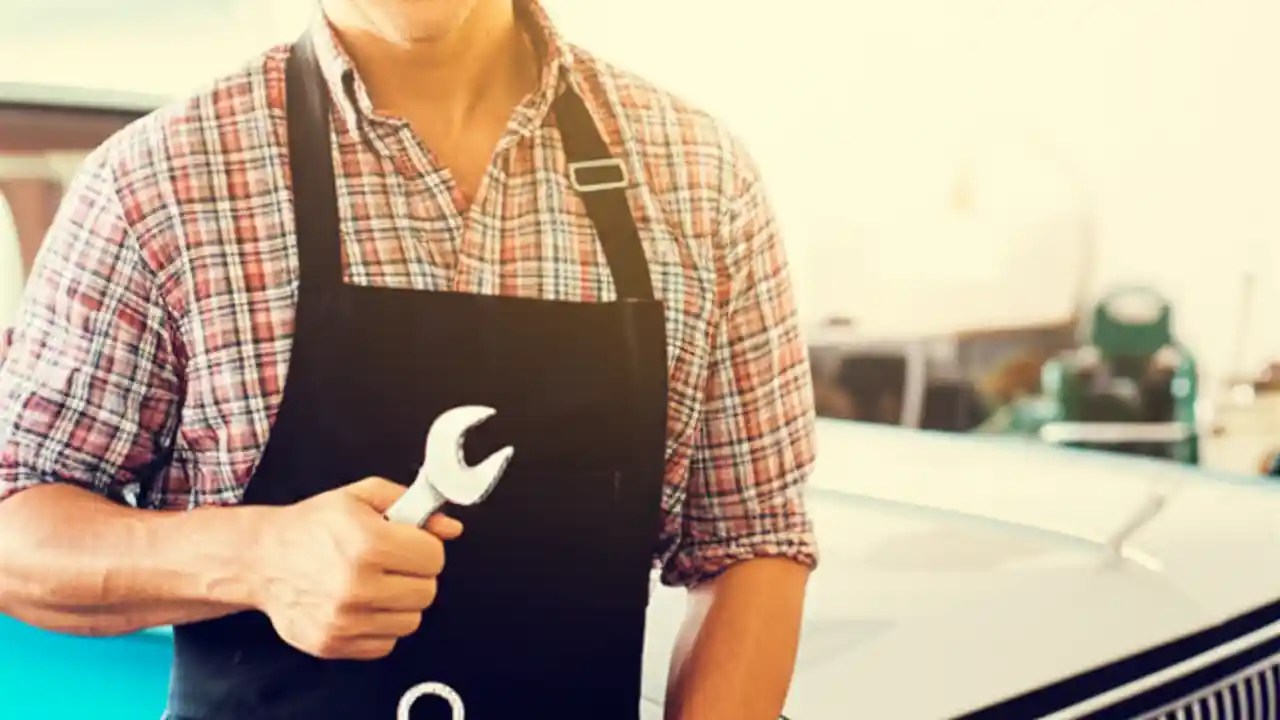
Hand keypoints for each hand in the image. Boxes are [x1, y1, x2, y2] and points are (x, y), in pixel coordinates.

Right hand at [251, 477, 462, 659]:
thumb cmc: (312, 526)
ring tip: (377, 583)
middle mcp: (356, 585)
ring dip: (401, 603)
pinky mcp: (334, 644)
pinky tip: (362, 605)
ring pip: (411, 621)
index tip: (408, 543)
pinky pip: (386, 643)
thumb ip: (411, 504)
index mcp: (367, 543)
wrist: (262, 560)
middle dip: (415, 575)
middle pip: (427, 591)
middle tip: (392, 563)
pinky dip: (380, 626)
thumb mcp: (361, 497)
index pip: (434, 557)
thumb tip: (450, 528)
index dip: (424, 547)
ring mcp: (344, 620)